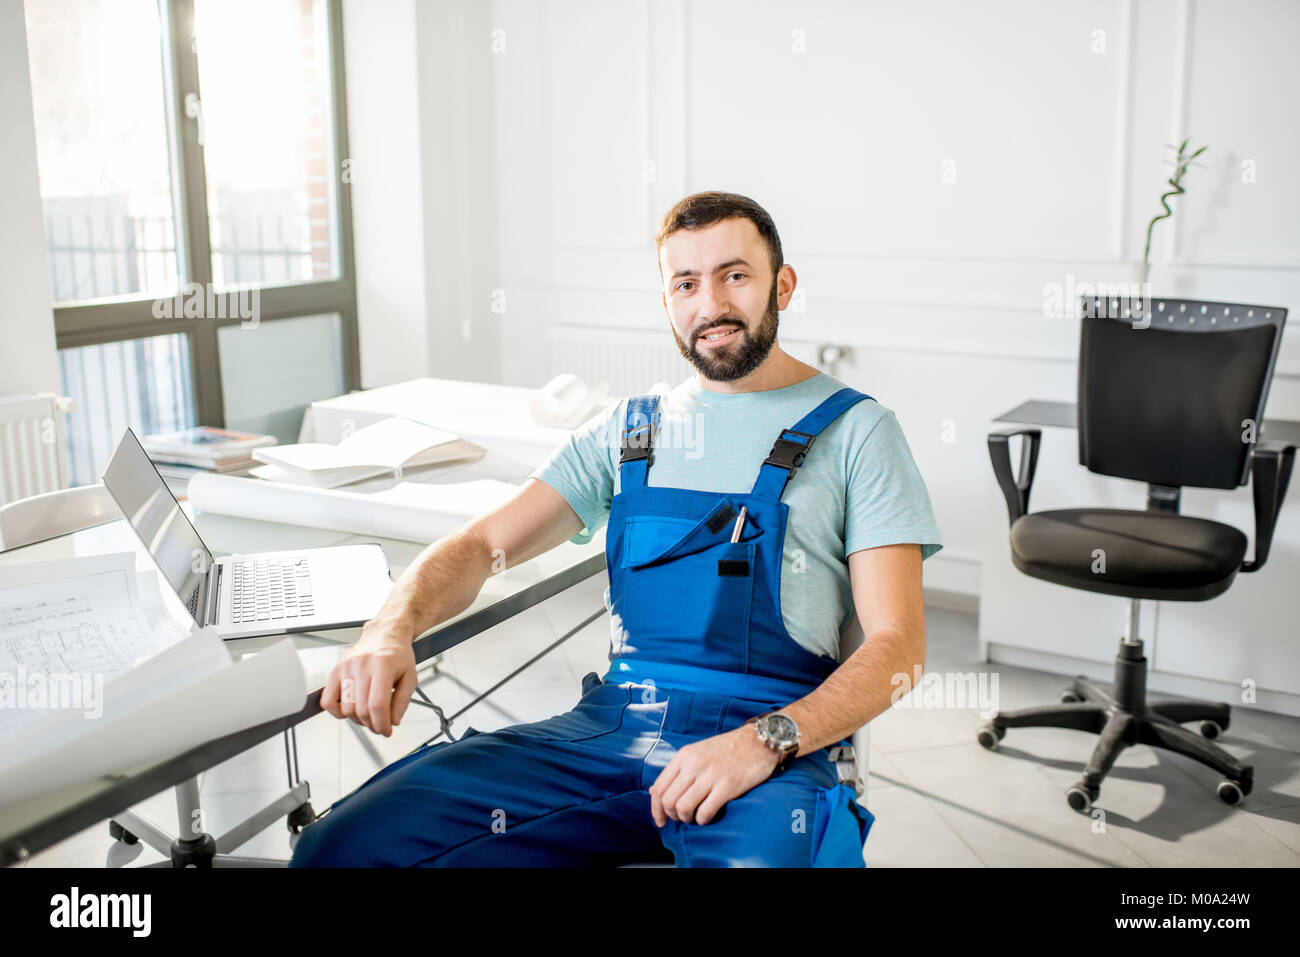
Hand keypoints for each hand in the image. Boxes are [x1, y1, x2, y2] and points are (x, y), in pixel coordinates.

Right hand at [319, 617, 417, 735]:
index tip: (387, 731)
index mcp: (383, 665)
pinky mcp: (335, 670)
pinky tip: (350, 709)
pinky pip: (327, 700)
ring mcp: (346, 667)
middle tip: (380, 725)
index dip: (382, 724)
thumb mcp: (410, 676)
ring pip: (346, 708)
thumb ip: (402, 701)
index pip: (377, 705)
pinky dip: (337, 712)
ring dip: (358, 720)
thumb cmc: (398, 654)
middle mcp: (361, 665)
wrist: (385, 634)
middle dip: (372, 725)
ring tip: (369, 716)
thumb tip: (393, 722)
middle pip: (361, 710)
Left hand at [649, 724, 782, 826]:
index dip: (656, 809)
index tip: (661, 820)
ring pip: (683, 808)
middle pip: (668, 801)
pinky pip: (705, 812)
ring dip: (687, 819)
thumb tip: (656, 792)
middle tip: (682, 818)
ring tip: (695, 817)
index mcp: (684, 756)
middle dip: (672, 816)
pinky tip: (708, 816)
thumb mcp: (697, 752)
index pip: (659, 788)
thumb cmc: (727, 749)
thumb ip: (678, 770)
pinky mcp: (727, 786)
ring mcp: (710, 775)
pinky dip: (703, 820)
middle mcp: (694, 764)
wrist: (758, 741)